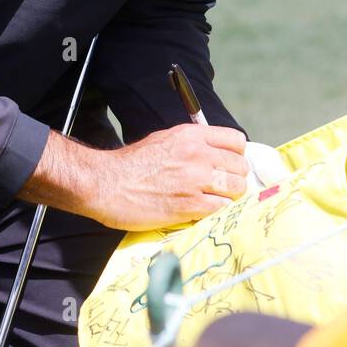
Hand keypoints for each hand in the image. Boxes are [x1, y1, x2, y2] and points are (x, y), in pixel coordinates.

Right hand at [24, 123, 248, 231]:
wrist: (107, 183)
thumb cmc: (132, 163)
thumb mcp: (164, 139)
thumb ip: (192, 144)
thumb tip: (215, 153)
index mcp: (192, 135)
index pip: (237, 141)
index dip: (236, 154)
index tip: (229, 164)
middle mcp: (199, 155)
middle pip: (240, 166)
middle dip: (234, 177)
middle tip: (222, 186)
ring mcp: (196, 180)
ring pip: (236, 188)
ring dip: (229, 196)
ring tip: (215, 199)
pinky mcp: (190, 205)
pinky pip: (221, 208)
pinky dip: (217, 211)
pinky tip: (203, 210)